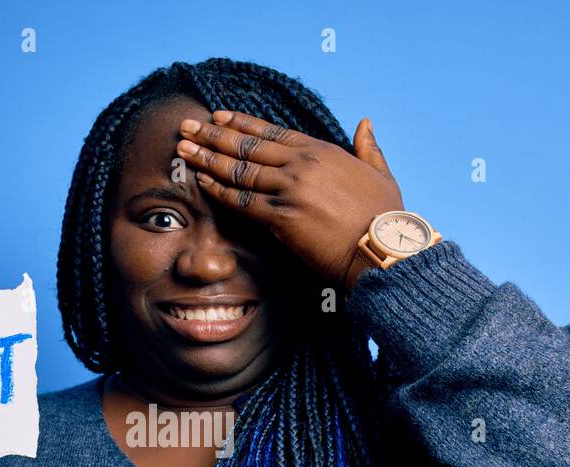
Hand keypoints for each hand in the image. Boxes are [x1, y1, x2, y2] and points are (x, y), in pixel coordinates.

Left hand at [176, 110, 403, 292]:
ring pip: (240, 170)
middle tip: (187, 126)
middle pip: (248, 146)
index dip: (241, 123)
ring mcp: (290, 190)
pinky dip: (219, 190)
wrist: (384, 247)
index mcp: (322, 151)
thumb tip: (365, 123)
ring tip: (184, 149)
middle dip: (213, 135)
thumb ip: (369, 146)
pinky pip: (242, 201)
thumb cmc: (385, 216)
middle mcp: (302, 165)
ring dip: (208, 158)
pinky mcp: (282, 218)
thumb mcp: (381, 173)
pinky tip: (201, 181)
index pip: (272, 133)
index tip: (218, 116)